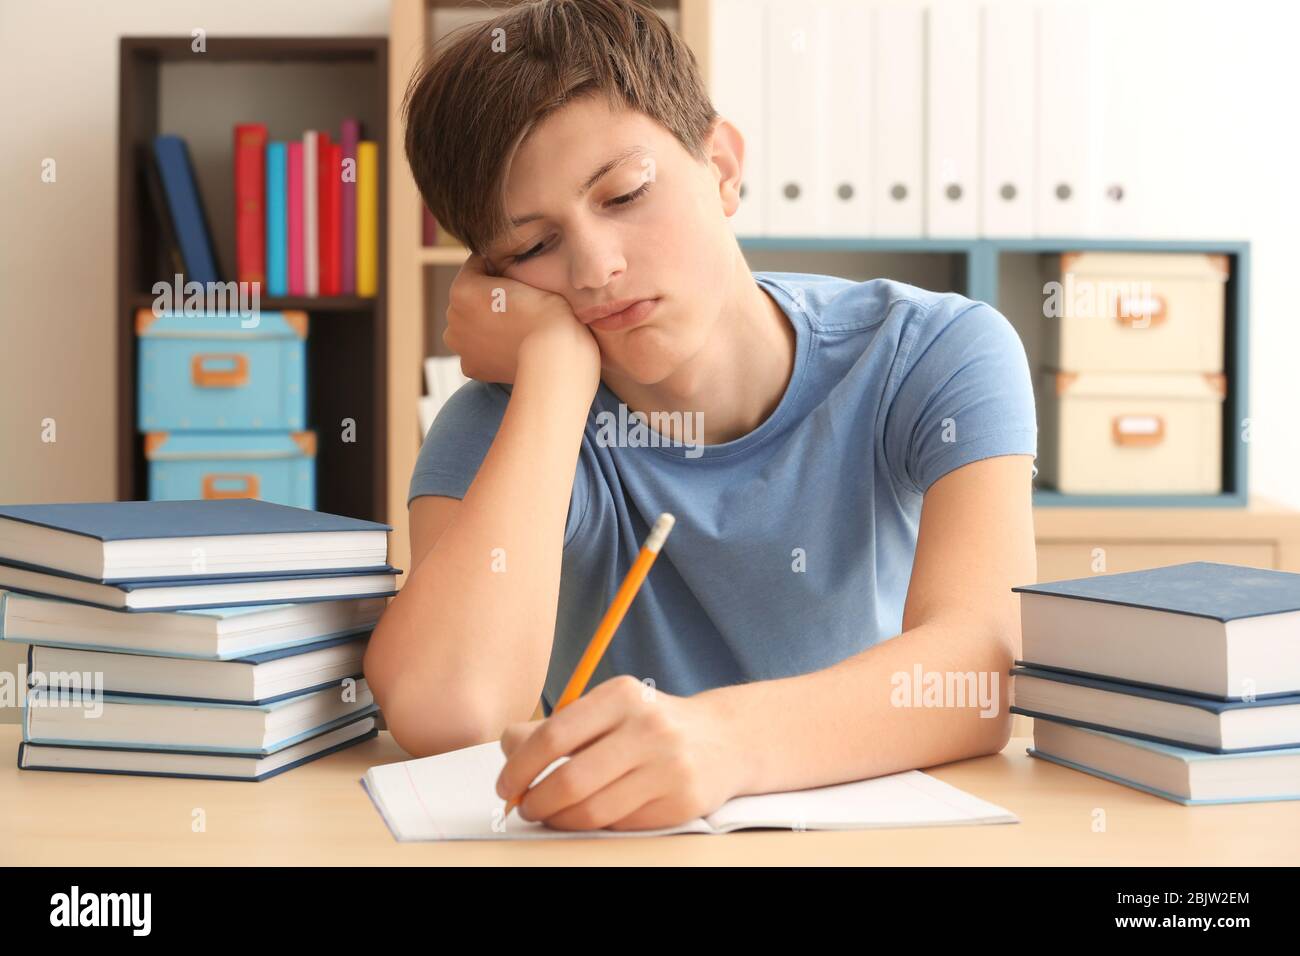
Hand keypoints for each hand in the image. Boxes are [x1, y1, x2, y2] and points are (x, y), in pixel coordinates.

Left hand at [444, 252, 597, 385]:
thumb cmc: (546, 311)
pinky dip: (489, 350)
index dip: (498, 268)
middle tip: (516, 306)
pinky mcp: (470, 366)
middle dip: (487, 300)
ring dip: (484, 325)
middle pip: (470, 300)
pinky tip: (509, 347)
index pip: (477, 267)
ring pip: (469, 327)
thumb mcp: (526, 274)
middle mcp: (453, 316)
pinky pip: (476, 352)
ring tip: (514, 328)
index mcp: (462, 288)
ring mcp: (460, 344)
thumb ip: (504, 271)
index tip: (514, 277)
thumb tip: (500, 277)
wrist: (553, 352)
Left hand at [495, 676, 748, 830]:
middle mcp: (648, 727)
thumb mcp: (609, 710)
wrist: (724, 740)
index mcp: (622, 696)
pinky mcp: (681, 801)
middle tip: (525, 808)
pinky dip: (594, 826)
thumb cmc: (651, 725)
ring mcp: (668, 766)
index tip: (506, 785)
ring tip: (550, 815)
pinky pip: (621, 824)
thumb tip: (508, 746)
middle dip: (535, 801)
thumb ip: (557, 726)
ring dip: (560, 820)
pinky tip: (589, 816)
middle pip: (570, 779)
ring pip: (593, 810)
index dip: (519, 767)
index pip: (553, 735)